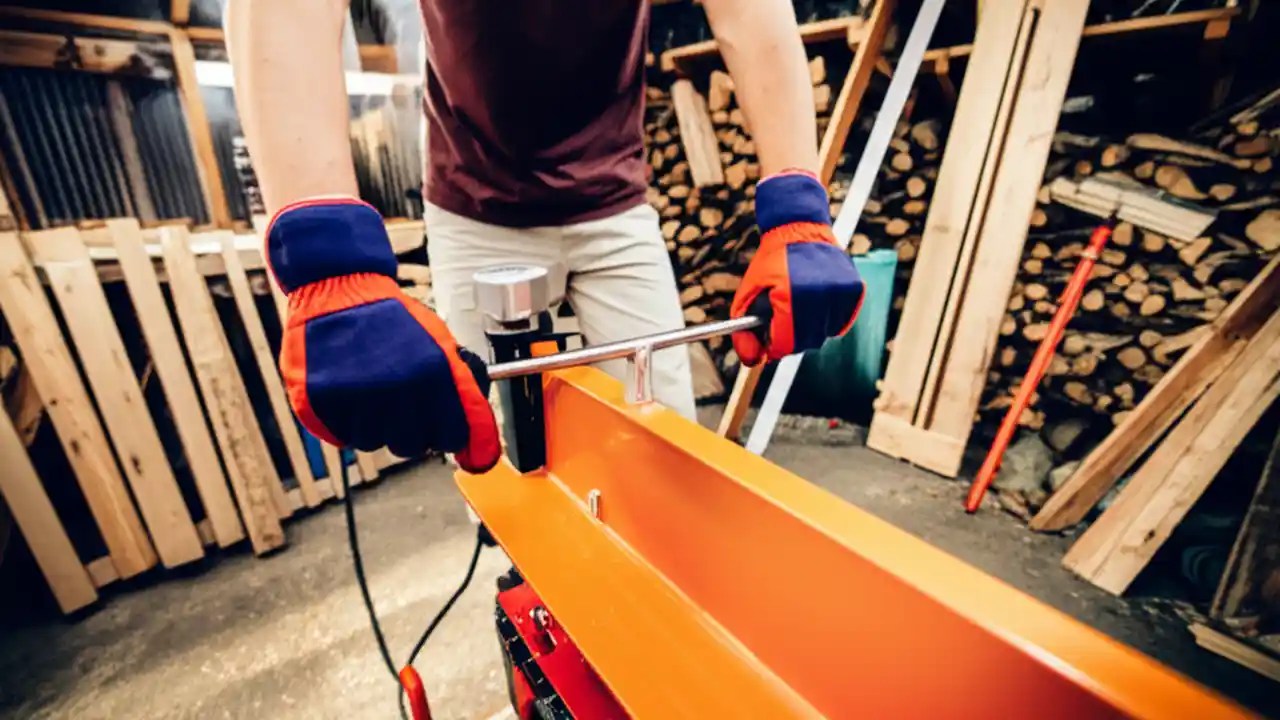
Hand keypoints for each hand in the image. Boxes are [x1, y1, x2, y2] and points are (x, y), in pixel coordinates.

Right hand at [266, 197, 499, 471]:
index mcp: (431, 373)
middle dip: (414, 429)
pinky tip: (350, 391)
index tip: (461, 445)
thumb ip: (463, 391)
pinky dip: (347, 420)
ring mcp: (353, 397)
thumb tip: (480, 445)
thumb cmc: (391, 317)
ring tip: (372, 387)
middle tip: (403, 400)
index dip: (456, 435)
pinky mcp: (318, 402)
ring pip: (375, 442)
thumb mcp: (441, 343)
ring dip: (377, 424)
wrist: (336, 286)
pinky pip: (342, 436)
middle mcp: (394, 388)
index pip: (455, 436)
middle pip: (413, 446)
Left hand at [730, 171, 863, 364]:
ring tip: (799, 306)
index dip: (774, 347)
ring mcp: (840, 292)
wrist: (799, 229)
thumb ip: (744, 331)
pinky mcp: (854, 290)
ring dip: (809, 329)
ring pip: (824, 335)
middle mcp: (820, 294)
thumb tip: (752, 361)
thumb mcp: (747, 295)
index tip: (769, 342)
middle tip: (783, 324)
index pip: (785, 343)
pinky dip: (827, 320)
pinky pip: (839, 323)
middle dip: (791, 339)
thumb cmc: (770, 264)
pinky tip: (816, 303)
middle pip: (806, 343)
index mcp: (792, 295)